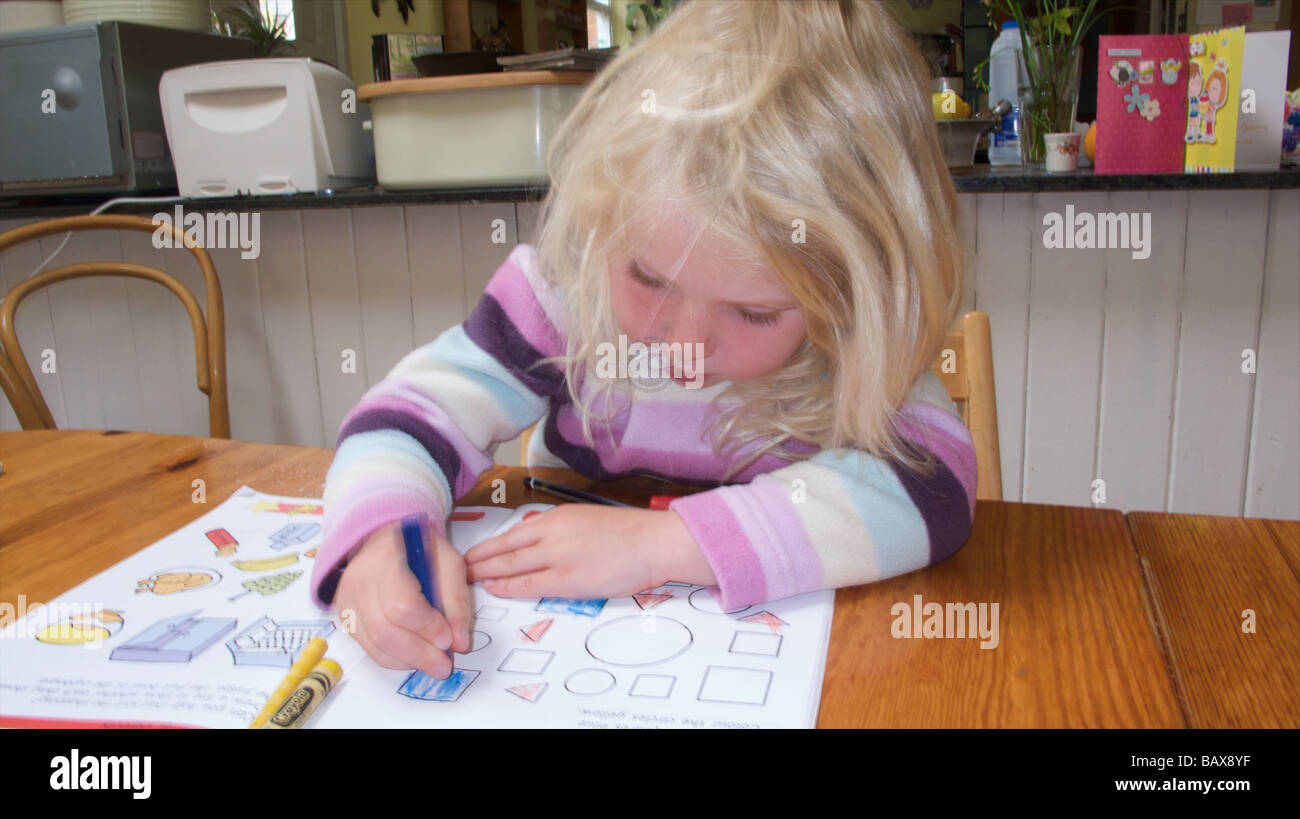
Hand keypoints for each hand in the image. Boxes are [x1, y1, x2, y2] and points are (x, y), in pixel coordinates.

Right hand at [334, 521, 471, 679]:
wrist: (386, 540)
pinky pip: (368, 647)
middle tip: (443, 665)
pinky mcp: (345, 615)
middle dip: (418, 654)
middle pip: (384, 630)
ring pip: (374, 644)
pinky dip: (393, 658)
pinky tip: (413, 656)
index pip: (401, 603)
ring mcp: (347, 599)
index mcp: (387, 559)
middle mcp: (359, 580)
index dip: (426, 627)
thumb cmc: (420, 550)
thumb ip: (457, 602)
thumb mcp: (449, 563)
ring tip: (432, 662)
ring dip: (407, 660)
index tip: (447, 639)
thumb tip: (459, 643)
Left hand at [464, 504, 712, 599]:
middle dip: (478, 559)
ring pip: (510, 566)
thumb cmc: (627, 533)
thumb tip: (533, 536)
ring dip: (485, 573)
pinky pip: (528, 584)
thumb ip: (557, 527)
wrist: (652, 543)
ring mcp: (557, 557)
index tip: (474, 552)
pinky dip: (507, 586)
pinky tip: (493, 588)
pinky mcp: (567, 580)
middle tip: (458, 568)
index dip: (490, 544)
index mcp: (557, 517)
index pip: (513, 532)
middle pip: (504, 548)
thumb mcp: (585, 518)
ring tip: (466, 580)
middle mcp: (551, 533)